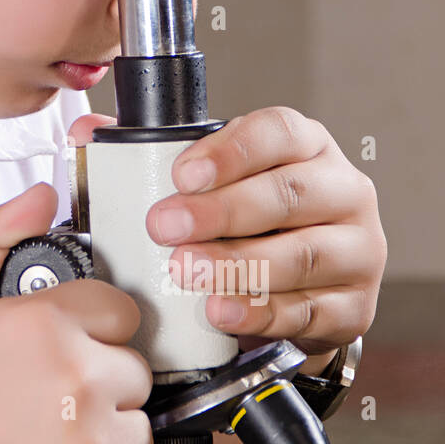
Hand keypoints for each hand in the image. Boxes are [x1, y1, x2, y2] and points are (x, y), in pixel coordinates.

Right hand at [0, 179, 152, 443]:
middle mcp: (75, 377)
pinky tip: (55, 441)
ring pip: (135, 409)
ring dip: (106, 411)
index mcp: (41, 325)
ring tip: (49, 415)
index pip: (117, 305)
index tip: (56, 336)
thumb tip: (37, 199)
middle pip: (131, 359)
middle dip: (97, 365)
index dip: (87, 318)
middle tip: (45, 380)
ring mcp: (89, 433)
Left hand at [75, 108, 385, 375]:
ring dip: (238, 265)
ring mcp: (356, 249)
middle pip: (288, 194)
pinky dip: (260, 313)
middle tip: (166, 226)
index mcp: (306, 146)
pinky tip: (221, 310)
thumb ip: (148, 151)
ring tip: (187, 271)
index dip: (230, 151)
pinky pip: (309, 310)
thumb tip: (88, 131)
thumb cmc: (254, 219)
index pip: (279, 132)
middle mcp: (341, 191)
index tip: (182, 173)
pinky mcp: (353, 304)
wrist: (301, 283)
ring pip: (303, 254)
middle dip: (221, 211)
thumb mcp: (213, 177)